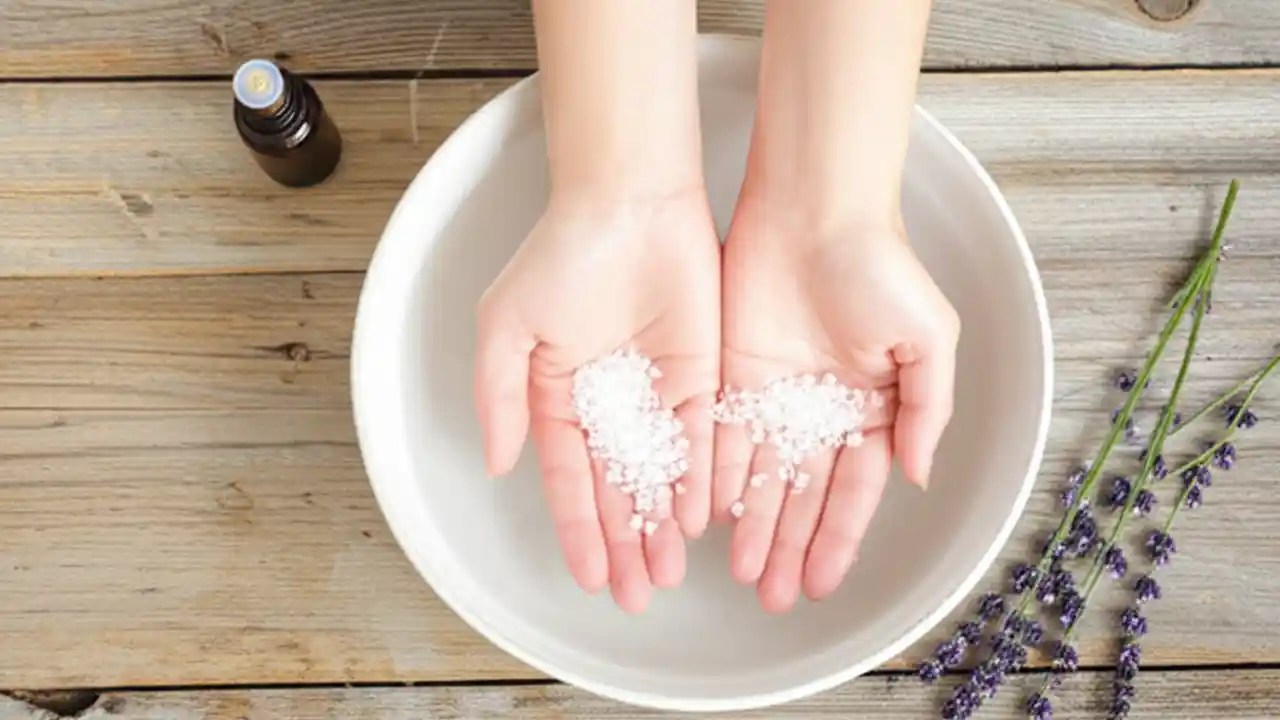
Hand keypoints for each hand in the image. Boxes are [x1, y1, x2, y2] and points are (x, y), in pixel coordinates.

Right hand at [475, 188, 719, 612]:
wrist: (631, 202)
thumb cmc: (561, 255)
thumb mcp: (507, 327)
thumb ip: (499, 397)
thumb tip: (500, 465)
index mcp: (557, 397)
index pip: (567, 481)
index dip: (576, 529)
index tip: (586, 576)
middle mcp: (607, 404)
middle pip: (617, 491)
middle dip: (624, 545)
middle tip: (635, 596)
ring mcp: (656, 393)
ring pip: (661, 476)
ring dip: (661, 527)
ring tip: (665, 576)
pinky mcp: (701, 375)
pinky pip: (702, 442)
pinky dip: (700, 482)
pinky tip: (697, 523)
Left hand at [714, 198, 958, 612]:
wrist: (816, 207)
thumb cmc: (880, 265)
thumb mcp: (927, 339)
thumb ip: (927, 410)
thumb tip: (917, 477)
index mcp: (874, 409)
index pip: (854, 492)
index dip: (838, 539)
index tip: (823, 585)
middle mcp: (823, 411)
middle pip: (803, 495)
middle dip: (789, 547)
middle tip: (772, 597)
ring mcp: (775, 395)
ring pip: (760, 476)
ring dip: (753, 525)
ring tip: (742, 574)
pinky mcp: (732, 373)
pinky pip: (722, 436)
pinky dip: (717, 476)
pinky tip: (711, 517)